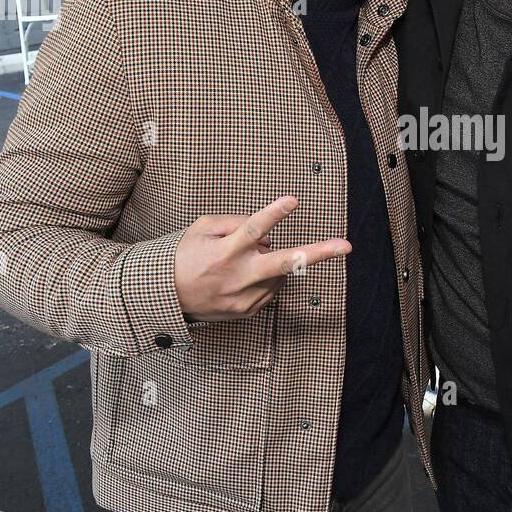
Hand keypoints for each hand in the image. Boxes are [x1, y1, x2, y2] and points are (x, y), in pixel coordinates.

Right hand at [173, 196, 350, 322]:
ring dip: (270, 260)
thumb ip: (234, 222)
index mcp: (225, 252)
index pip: (252, 229)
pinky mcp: (248, 310)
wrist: (166, 298)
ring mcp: (245, 297)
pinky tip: (241, 276)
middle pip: (285, 262)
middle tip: (346, 246)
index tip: (292, 200)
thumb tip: (264, 231)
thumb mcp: (201, 229)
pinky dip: (263, 277)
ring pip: (278, 271)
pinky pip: (269, 287)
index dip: (273, 214)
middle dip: (318, 253)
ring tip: (242, 261)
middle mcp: (238, 276)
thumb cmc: (185, 257)